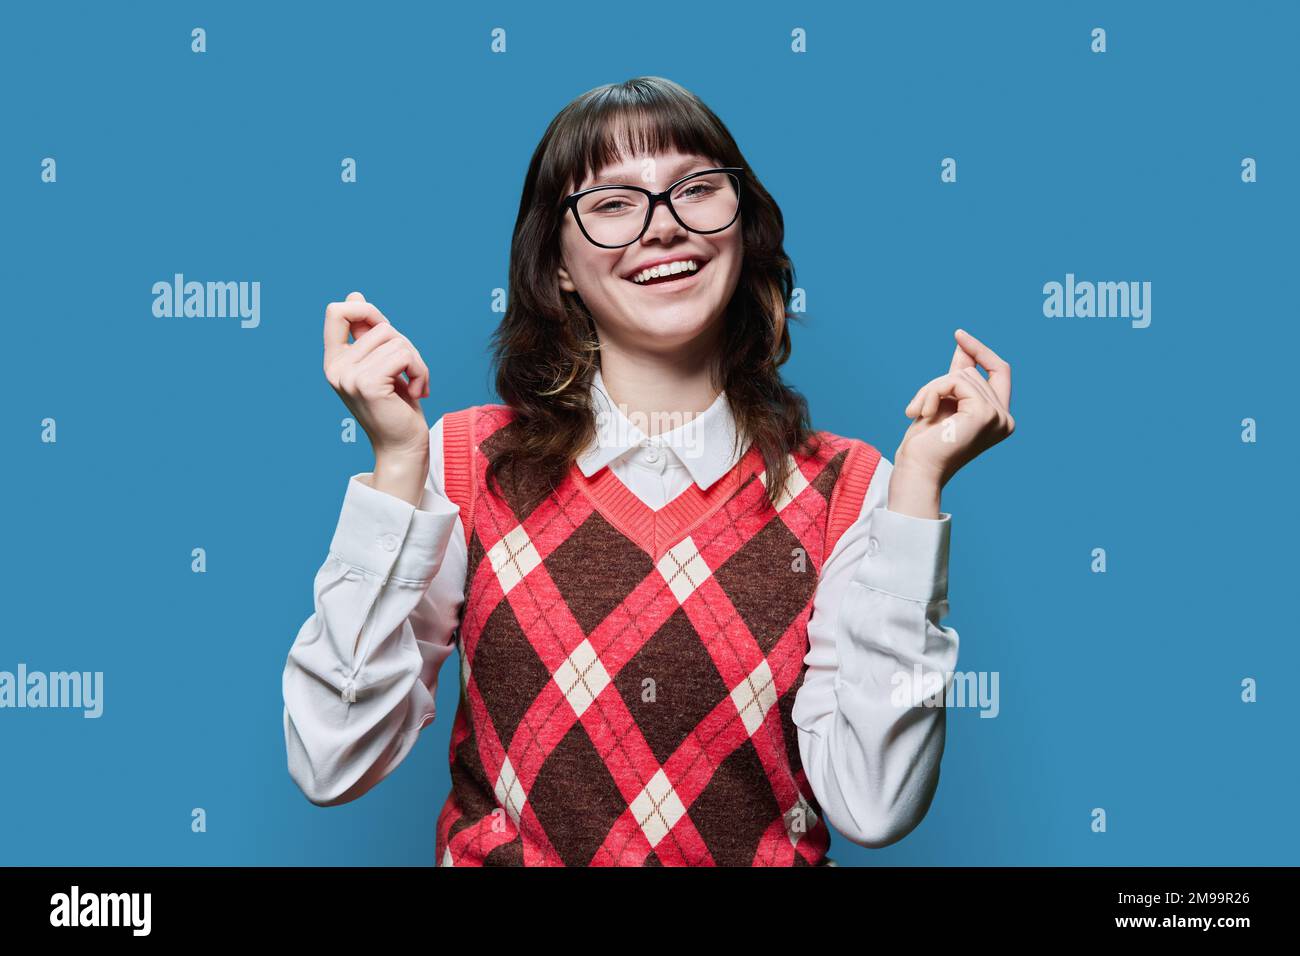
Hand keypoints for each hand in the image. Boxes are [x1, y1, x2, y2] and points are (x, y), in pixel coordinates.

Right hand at [322, 292, 431, 461]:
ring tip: (414, 385)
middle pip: (381, 325)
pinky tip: (416, 392)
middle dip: (405, 345)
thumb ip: (366, 334)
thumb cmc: (395, 406)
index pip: (336, 312)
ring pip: (396, 339)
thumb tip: (354, 295)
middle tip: (410, 373)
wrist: (402, 447)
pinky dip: (420, 371)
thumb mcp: (380, 364)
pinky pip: (404, 355)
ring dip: (416, 361)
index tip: (385, 329)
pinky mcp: (367, 385)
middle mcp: (335, 368)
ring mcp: (348, 376)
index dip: (365, 309)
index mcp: (334, 360)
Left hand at [895, 328, 1014, 490]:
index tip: (959, 335)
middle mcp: (1004, 418)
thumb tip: (962, 344)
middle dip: (939, 383)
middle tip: (918, 407)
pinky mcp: (984, 414)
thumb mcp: (942, 402)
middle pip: (972, 372)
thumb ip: (956, 377)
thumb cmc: (925, 444)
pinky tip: (922, 413)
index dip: (981, 351)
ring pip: (961, 375)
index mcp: (998, 418)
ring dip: (932, 389)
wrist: (917, 471)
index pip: (1000, 372)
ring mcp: (998, 417)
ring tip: (920, 413)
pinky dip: (932, 392)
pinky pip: (955, 381)